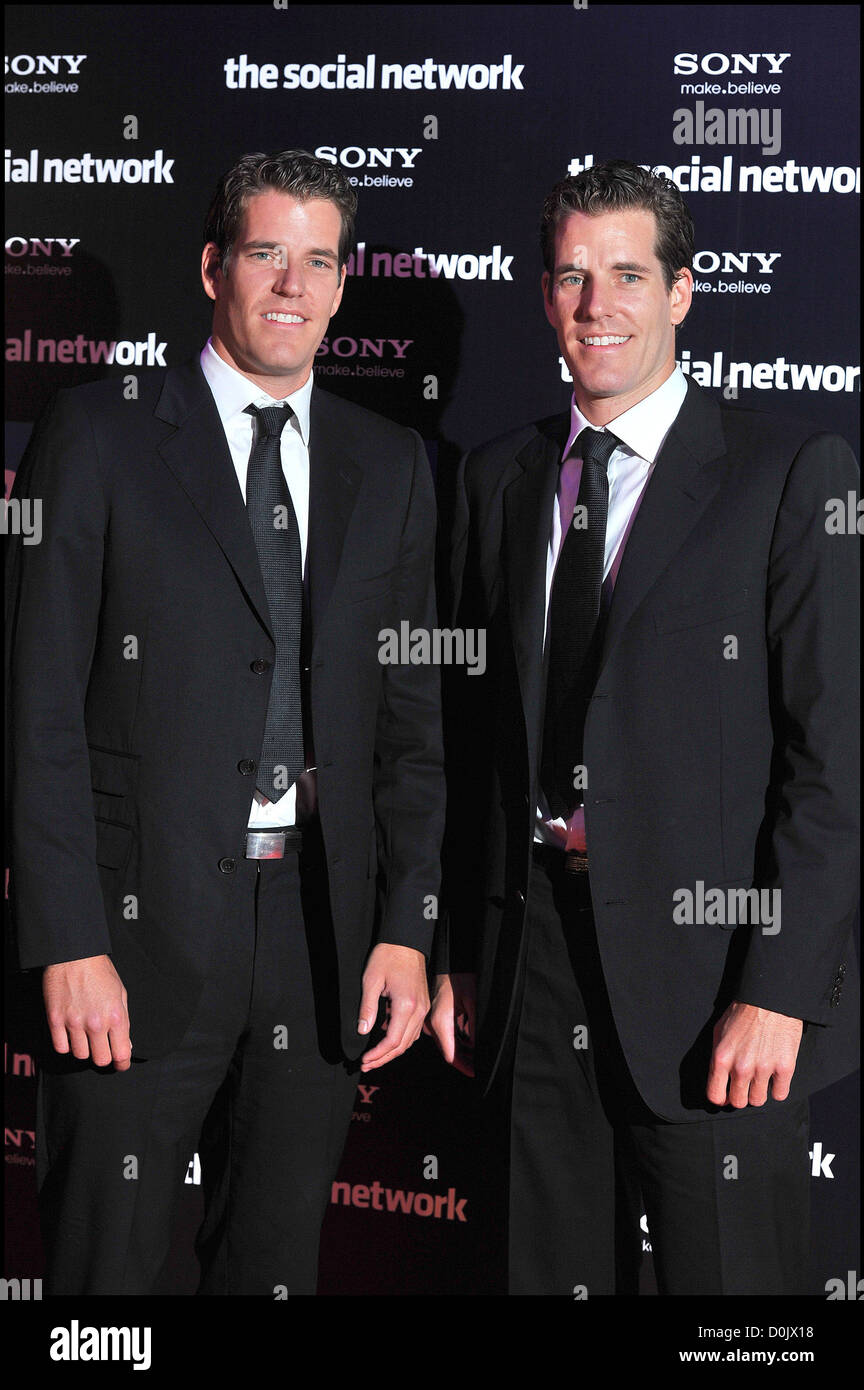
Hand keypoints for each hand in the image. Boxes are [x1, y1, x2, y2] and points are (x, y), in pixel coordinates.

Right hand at [42, 954, 131, 1070]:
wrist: (74, 955)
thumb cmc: (100, 971)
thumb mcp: (121, 992)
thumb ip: (124, 1020)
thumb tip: (125, 1044)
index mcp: (116, 1016)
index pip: (121, 1054)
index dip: (122, 1063)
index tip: (121, 1064)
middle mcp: (96, 1023)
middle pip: (100, 1060)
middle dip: (104, 1057)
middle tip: (102, 1049)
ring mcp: (74, 1023)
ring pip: (80, 1055)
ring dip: (84, 1049)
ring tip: (85, 1036)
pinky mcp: (55, 1020)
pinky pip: (61, 1047)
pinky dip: (66, 1045)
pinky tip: (70, 1034)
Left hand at [358, 943, 428, 1071]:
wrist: (406, 941)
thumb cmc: (387, 957)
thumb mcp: (371, 980)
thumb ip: (368, 1008)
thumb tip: (362, 1031)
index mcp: (406, 1005)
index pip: (393, 1040)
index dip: (378, 1054)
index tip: (364, 1060)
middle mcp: (419, 1010)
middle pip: (403, 1044)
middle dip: (384, 1058)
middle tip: (366, 1065)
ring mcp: (423, 1008)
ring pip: (410, 1039)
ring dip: (393, 1051)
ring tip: (374, 1058)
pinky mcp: (423, 1004)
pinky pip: (414, 1029)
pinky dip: (401, 1039)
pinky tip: (387, 1040)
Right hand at [424, 972, 475, 1076]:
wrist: (448, 961)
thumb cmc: (460, 978)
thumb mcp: (473, 1002)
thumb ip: (474, 1027)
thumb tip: (476, 1048)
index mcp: (441, 1022)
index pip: (451, 1055)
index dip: (464, 1066)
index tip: (476, 1074)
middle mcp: (432, 1025)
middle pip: (448, 1052)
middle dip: (464, 1061)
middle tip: (479, 1068)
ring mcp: (431, 1022)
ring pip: (446, 1045)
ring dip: (460, 1052)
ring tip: (477, 1058)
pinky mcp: (433, 1017)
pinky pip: (444, 1036)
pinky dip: (456, 1042)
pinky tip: (469, 1044)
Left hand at [706, 1001, 802, 1107]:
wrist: (770, 998)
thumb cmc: (743, 1012)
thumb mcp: (719, 1031)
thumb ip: (717, 1058)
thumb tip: (717, 1080)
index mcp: (722, 1058)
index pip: (715, 1095)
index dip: (720, 1098)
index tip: (725, 1095)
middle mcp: (741, 1067)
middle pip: (738, 1102)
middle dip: (740, 1096)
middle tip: (745, 1086)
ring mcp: (763, 1069)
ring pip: (758, 1101)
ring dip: (759, 1093)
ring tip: (760, 1079)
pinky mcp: (785, 1068)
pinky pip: (780, 1095)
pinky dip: (778, 1089)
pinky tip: (776, 1077)